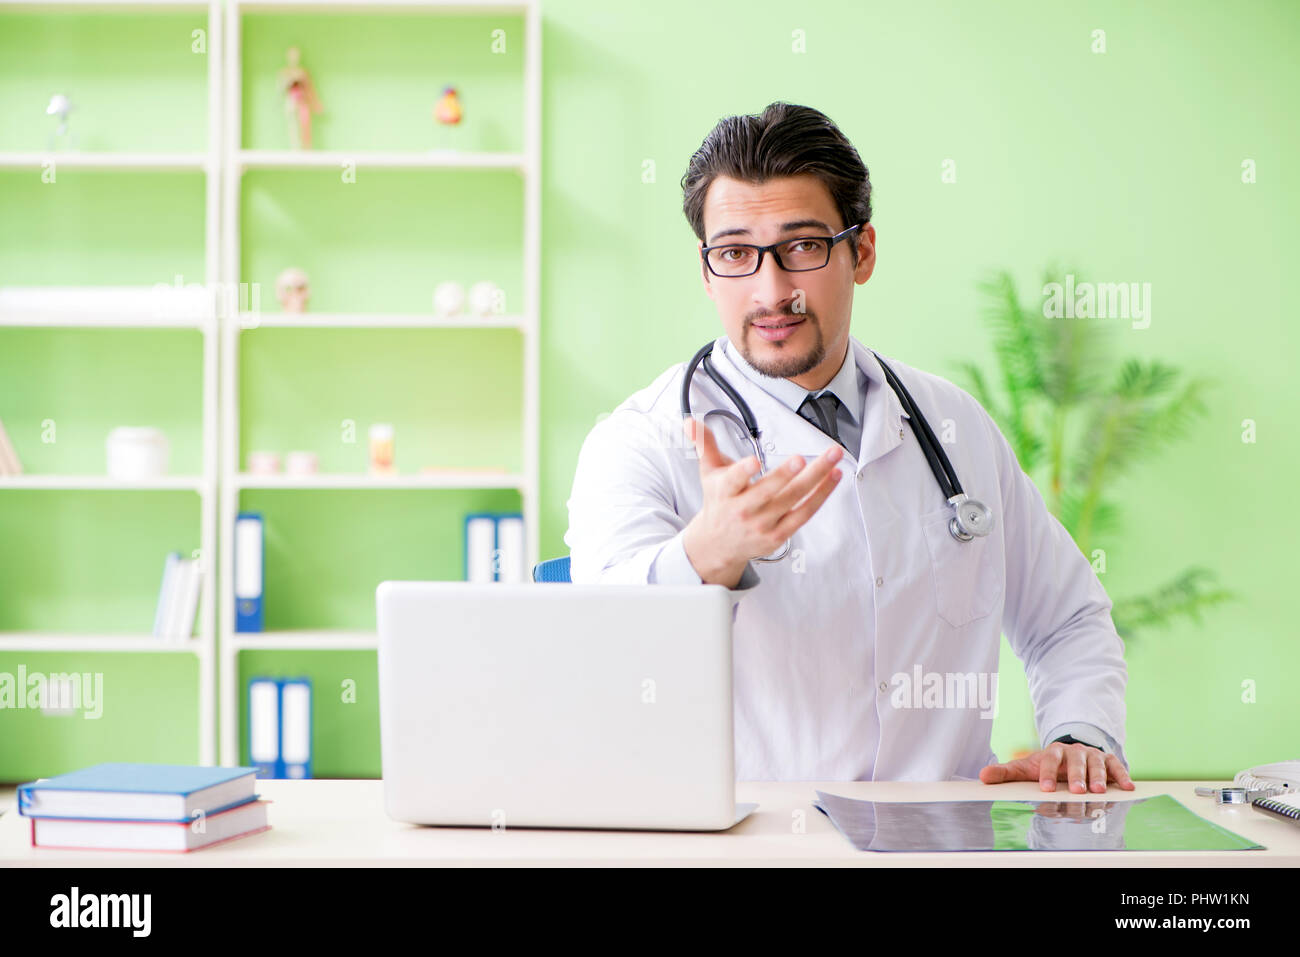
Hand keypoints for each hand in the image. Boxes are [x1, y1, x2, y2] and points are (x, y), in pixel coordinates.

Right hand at [680, 416, 842, 586]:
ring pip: (793, 500)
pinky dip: (821, 496)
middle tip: (801, 459)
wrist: (719, 544)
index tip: (754, 461)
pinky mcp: (780, 534)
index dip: (743, 471)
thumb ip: (704, 444)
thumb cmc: (718, 502)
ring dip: (816, 479)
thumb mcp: (708, 472)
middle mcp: (744, 509)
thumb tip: (691, 422)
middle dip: (785, 475)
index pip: (733, 481)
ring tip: (832, 459)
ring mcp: (764, 524)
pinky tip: (833, 478)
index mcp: (726, 492)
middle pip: (769, 491)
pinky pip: (805, 514)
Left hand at [979, 742, 1135, 792]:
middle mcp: (1074, 752)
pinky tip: (1128, 787)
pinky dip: (1122, 776)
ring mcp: (1092, 755)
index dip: (1047, 773)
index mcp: (1053, 752)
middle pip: (1075, 762)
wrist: (1068, 754)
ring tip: (1099, 791)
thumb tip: (982, 775)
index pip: (1049, 760)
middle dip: (1076, 776)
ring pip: (1096, 764)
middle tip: (1077, 790)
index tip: (1045, 788)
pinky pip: (1117, 766)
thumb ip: (1005, 773)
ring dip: (1098, 777)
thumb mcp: (1026, 768)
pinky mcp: (1108, 760)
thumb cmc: (1046, 766)